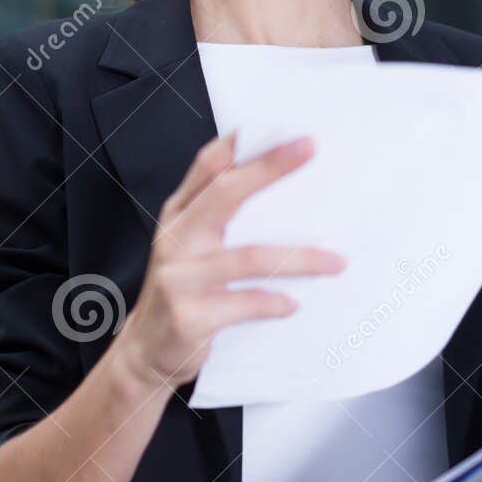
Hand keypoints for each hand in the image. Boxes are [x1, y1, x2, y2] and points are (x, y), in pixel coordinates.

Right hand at [113, 129, 345, 393]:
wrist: (145, 351)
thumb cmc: (181, 290)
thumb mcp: (190, 245)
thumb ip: (219, 212)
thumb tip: (269, 174)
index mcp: (178, 214)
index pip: (208, 166)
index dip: (245, 145)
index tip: (286, 130)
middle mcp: (175, 238)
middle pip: (225, 194)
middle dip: (269, 169)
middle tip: (309, 149)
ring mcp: (179, 277)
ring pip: (248, 257)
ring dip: (299, 258)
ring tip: (336, 261)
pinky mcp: (190, 315)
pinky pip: (245, 303)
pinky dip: (275, 303)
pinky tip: (294, 304)